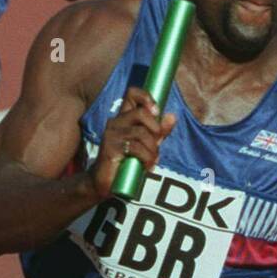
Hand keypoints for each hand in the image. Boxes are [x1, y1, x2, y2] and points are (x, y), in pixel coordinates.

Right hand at [91, 86, 175, 200]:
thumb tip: (172, 116)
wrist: (104, 183)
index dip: (146, 97)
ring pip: (141, 133)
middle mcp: (115, 122)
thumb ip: (159, 132)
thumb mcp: (147, 145)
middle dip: (155, 129)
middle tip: (157, 144)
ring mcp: (111, 135)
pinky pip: (135, 147)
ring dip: (152, 149)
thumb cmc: (126, 163)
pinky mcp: (110, 148)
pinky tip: (147, 167)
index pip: (132, 94)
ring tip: (152, 161)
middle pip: (141, 112)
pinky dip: (146, 158)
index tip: (156, 111)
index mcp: (123, 118)